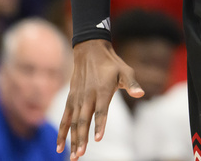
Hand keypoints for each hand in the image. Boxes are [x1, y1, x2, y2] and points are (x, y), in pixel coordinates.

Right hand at [57, 40, 143, 159]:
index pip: (101, 110)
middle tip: (80, 155)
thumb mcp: (125, 70)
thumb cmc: (111, 63)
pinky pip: (65, 118)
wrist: (90, 51)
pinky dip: (62, 132)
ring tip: (73, 156)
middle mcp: (88, 96)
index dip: (99, 124)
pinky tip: (60, 146)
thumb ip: (132, 83)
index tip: (98, 138)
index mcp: (102, 90)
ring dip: (72, 139)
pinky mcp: (71, 99)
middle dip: (81, 138)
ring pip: (73, 122)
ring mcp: (77, 98)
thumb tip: (141, 93)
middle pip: (83, 120)